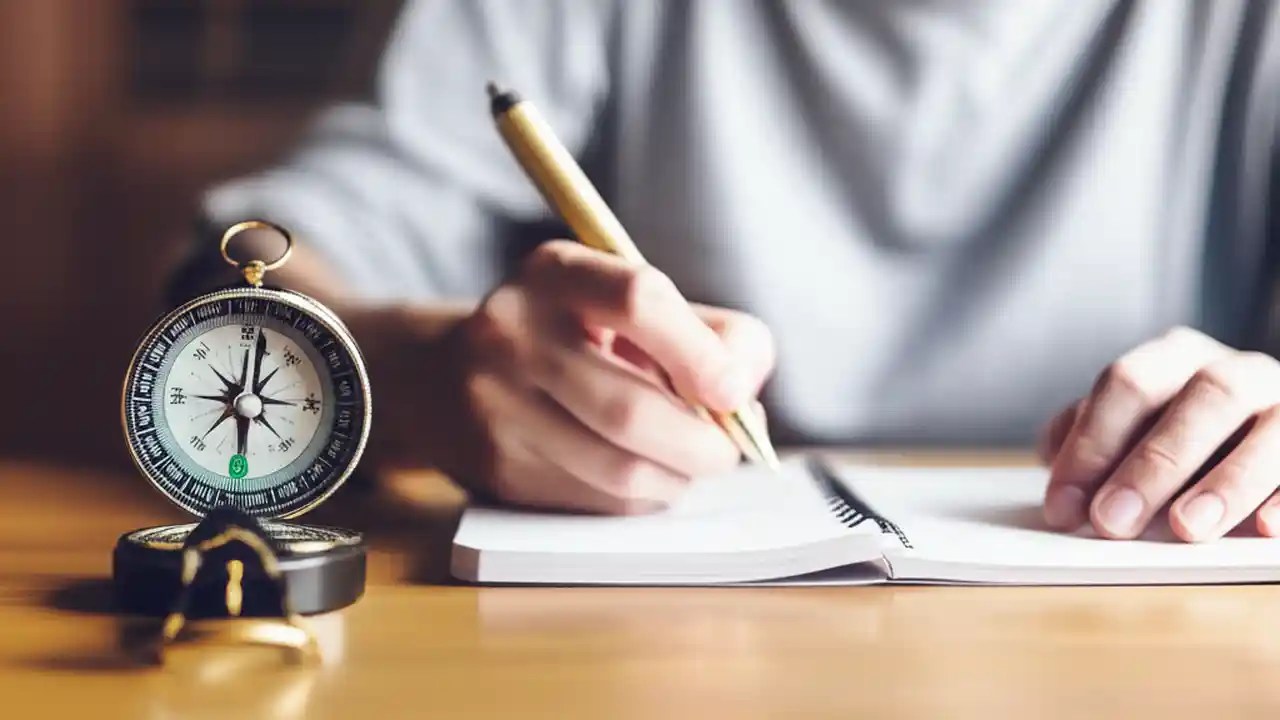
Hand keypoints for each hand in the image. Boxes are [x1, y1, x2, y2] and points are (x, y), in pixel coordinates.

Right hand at [355, 241, 774, 514]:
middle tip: (727, 450)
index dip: (701, 354)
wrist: (441, 376)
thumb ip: (706, 333)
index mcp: (555, 273)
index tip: (734, 391)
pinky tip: (643, 475)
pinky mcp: (495, 469)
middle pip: (632, 410)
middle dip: (703, 444)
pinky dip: (642, 497)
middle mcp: (513, 333)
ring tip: (687, 461)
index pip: (638, 299)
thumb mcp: (624, 302)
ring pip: (619, 470)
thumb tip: (746, 401)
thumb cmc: (566, 335)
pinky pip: (596, 502)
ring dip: (677, 477)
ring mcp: (495, 407)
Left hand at [1040, 327, 1279, 541]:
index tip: (1063, 505)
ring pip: (1268, 431)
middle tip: (1112, 522)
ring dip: (1225, 483)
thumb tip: (1056, 466)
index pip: (1128, 385)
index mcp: (1176, 357)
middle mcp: (1236, 371)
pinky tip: (1264, 529)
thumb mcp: (1133, 427)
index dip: (1091, 445)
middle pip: (1198, 402)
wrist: (1258, 437)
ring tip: (1187, 529)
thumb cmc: (1179, 437)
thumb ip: (1092, 437)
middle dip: (1151, 465)